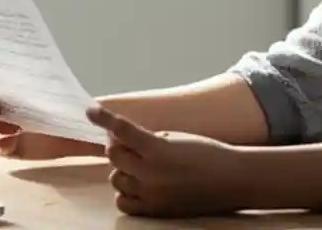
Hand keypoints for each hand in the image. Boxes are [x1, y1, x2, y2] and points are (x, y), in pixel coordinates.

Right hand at [0, 72, 103, 159]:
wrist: (77, 130)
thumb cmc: (69, 104)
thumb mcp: (72, 92)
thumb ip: (77, 94)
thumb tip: (90, 106)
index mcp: (7, 87)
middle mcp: (0, 107)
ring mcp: (3, 128)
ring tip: (14, 126)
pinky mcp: (9, 147)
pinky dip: (1, 144)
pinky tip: (13, 141)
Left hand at [87, 104, 252, 217]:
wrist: (230, 180)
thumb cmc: (206, 153)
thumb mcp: (176, 137)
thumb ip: (148, 140)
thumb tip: (123, 142)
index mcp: (158, 149)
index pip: (122, 130)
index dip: (104, 118)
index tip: (91, 110)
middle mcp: (151, 173)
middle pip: (114, 156)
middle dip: (120, 148)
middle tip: (133, 146)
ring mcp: (151, 195)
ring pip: (116, 179)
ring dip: (123, 170)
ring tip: (142, 167)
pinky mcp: (154, 211)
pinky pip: (123, 202)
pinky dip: (127, 192)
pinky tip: (140, 185)